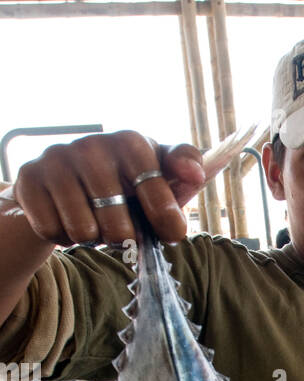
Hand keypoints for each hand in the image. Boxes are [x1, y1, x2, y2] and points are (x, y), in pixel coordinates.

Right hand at [12, 131, 205, 248]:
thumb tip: (196, 175)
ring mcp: (58, 160)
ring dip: (93, 238)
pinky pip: (54, 231)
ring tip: (93, 220)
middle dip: (124, 238)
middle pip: (119, 226)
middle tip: (121, 227)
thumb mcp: (158, 173)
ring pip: (84, 232)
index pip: (155, 183)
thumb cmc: (124, 181)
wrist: (65, 181)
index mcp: (130, 143)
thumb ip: (182, 172)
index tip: (171, 233)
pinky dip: (64, 236)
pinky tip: (67, 217)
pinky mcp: (30, 179)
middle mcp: (93, 146)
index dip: (166, 217)